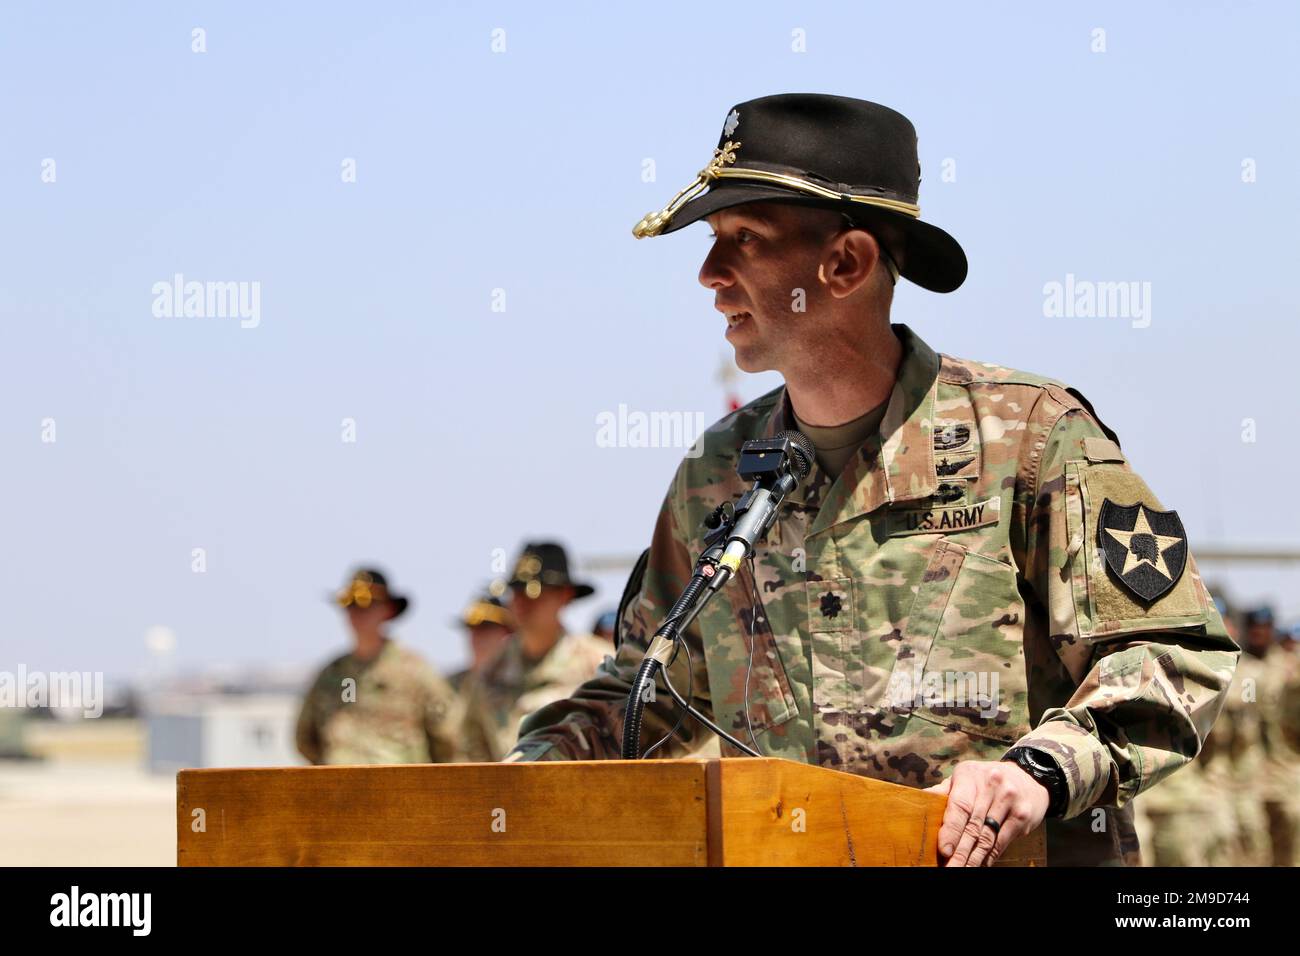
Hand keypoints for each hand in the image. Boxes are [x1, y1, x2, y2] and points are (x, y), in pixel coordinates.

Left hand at [923, 759, 1049, 866]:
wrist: (1027, 776)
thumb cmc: (985, 780)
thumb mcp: (965, 778)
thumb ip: (944, 791)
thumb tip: (920, 799)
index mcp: (971, 776)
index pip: (960, 806)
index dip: (951, 830)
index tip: (943, 850)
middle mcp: (991, 785)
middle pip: (973, 826)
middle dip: (959, 851)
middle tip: (949, 867)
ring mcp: (1009, 800)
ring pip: (987, 837)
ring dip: (973, 858)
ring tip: (961, 870)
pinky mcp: (1022, 816)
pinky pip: (1002, 842)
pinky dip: (989, 856)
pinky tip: (979, 865)